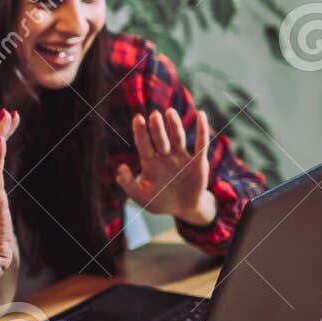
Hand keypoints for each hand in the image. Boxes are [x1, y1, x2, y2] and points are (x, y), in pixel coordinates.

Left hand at [117, 108, 215, 224]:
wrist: (184, 209)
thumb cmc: (160, 201)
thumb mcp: (142, 197)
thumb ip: (129, 184)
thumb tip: (120, 168)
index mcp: (150, 162)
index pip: (144, 144)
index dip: (140, 132)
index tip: (137, 118)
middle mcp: (165, 156)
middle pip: (160, 138)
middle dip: (157, 127)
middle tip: (154, 114)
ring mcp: (182, 157)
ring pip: (177, 138)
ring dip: (174, 125)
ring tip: (169, 112)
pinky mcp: (198, 162)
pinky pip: (201, 144)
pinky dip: (201, 130)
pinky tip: (201, 115)